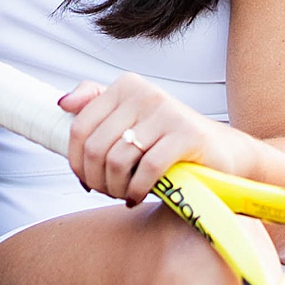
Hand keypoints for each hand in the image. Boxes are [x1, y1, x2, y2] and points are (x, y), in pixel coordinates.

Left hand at [56, 73, 228, 207]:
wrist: (222, 152)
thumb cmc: (169, 141)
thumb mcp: (131, 119)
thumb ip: (96, 106)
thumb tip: (62, 104)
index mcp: (126, 86)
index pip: (79, 126)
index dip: (75, 160)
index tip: (86, 179)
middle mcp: (144, 93)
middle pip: (95, 146)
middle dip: (96, 179)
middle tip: (107, 192)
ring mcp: (166, 112)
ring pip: (118, 159)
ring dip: (115, 188)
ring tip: (123, 195)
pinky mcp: (187, 134)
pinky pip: (146, 169)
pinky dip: (137, 190)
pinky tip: (138, 197)